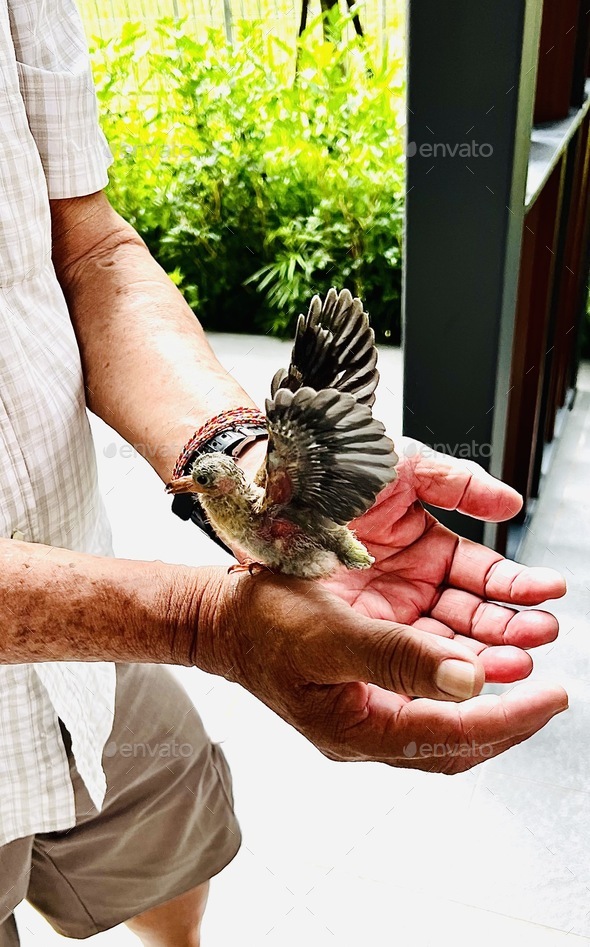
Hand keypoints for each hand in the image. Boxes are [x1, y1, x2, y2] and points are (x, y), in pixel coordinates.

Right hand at [189, 566, 567, 773]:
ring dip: (486, 700)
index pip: (452, 737)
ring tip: (522, 671)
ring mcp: (364, 712)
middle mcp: (366, 729)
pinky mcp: (362, 689)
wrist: (220, 619)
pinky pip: (422, 699)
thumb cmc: (262, 624)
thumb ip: (399, 658)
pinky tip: (471, 660)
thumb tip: (469, 681)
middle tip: (550, 695)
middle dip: (509, 721)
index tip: (553, 697)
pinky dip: (456, 683)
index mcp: (358, 727)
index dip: (510, 718)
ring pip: (442, 723)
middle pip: (454, 744)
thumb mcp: (332, 634)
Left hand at [325, 437, 566, 684]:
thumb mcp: (398, 468)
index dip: (516, 588)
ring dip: (483, 655)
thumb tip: (511, 501)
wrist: (260, 496)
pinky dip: (435, 668)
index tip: (545, 595)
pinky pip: (402, 658)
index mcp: (425, 548)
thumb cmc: (326, 477)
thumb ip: (455, 482)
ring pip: (444, 644)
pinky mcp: (357, 634)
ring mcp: (384, 614)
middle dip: (509, 629)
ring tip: (517, 660)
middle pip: (472, 618)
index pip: (484, 577)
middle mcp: (410, 586)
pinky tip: (465, 675)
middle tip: (538, 636)